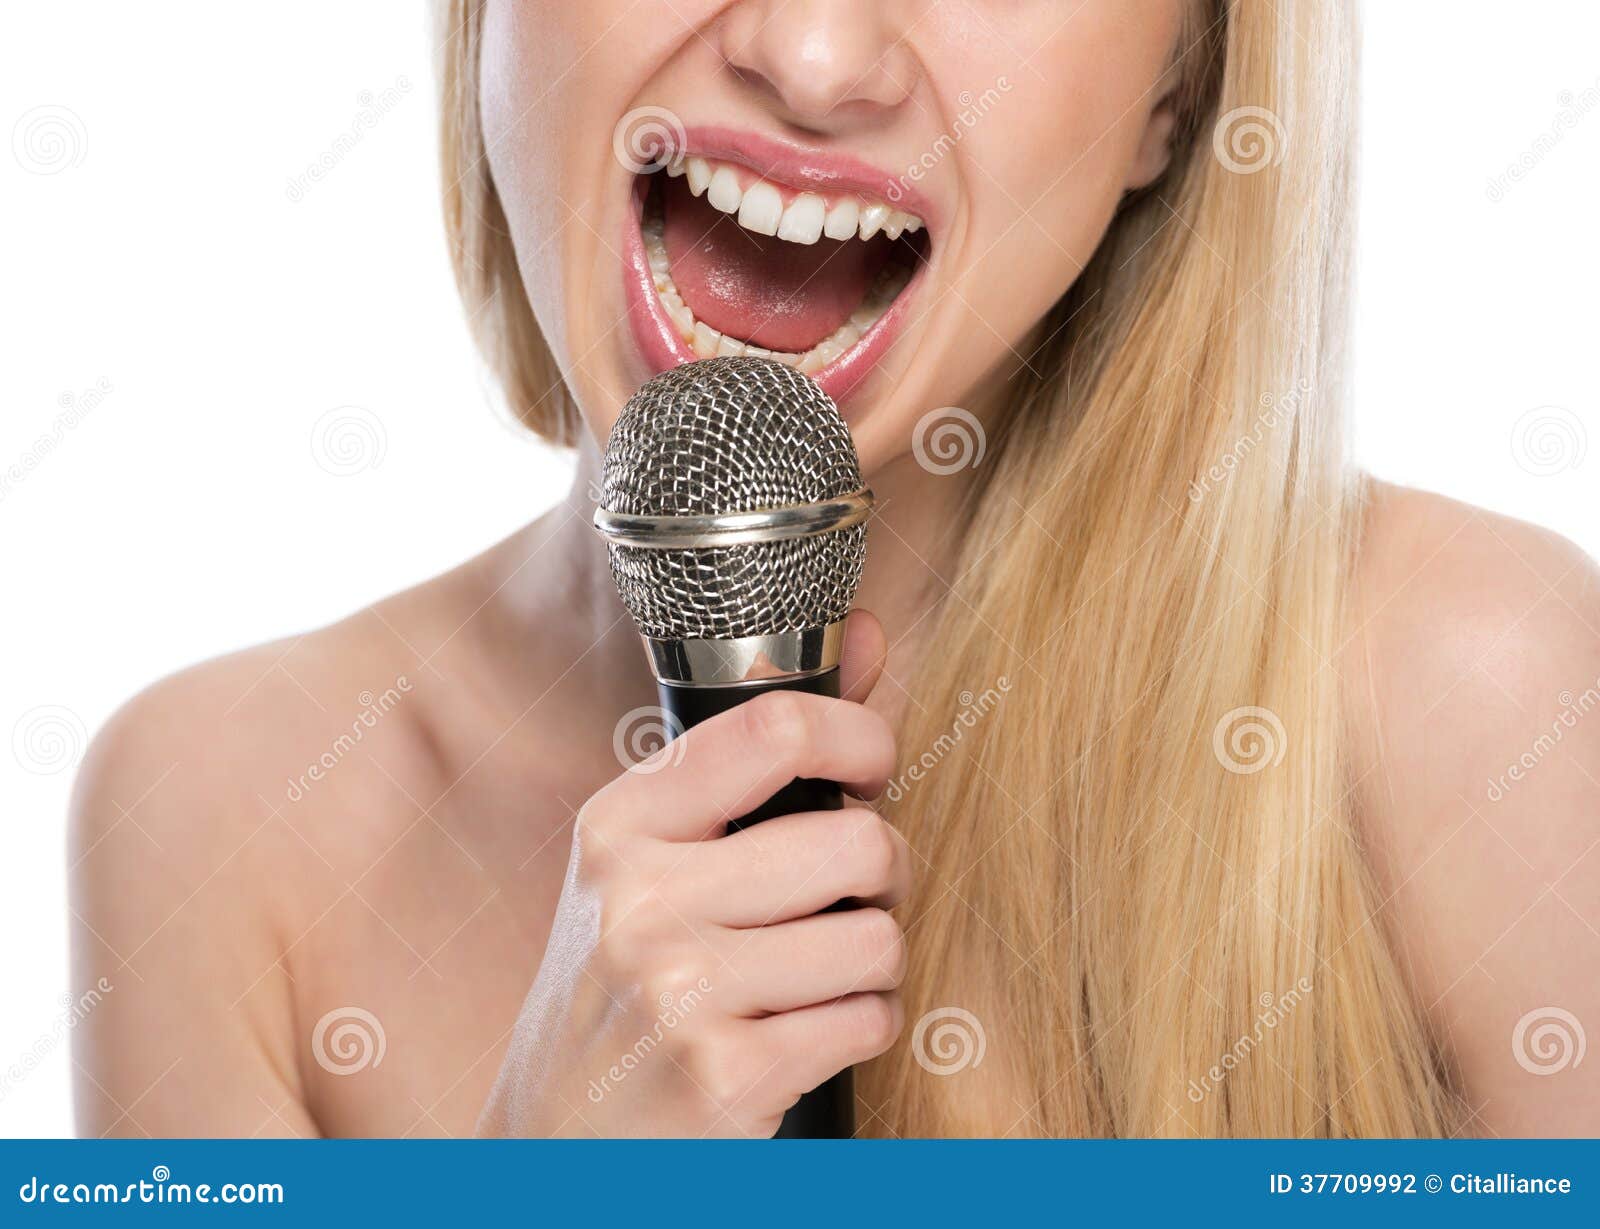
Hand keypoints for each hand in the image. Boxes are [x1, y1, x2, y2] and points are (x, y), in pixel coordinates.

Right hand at [478, 612, 907, 1136]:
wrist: (554, 1147)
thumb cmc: (619, 992)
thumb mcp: (653, 864)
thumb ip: (765, 751)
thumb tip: (875, 631)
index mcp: (620, 826)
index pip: (775, 727)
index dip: (860, 738)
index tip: (875, 769)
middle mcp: (639, 899)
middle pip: (856, 842)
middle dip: (879, 878)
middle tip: (843, 902)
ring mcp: (680, 990)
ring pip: (878, 938)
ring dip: (869, 965)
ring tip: (811, 978)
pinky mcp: (726, 1076)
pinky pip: (869, 1019)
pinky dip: (859, 1029)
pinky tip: (802, 1036)